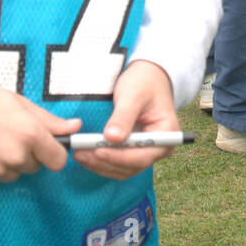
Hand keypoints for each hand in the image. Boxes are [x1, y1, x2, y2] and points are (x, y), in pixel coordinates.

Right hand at [0, 69, 75, 188]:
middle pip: (34, 167)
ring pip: (13, 174)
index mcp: (29, 134)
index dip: (53, 153)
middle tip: (6, 133)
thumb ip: (49, 121)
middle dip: (27, 154)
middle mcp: (14, 156)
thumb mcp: (18, 103)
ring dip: (7, 162)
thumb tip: (75, 127)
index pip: (58, 161)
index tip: (46, 147)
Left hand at [70, 60, 178, 180]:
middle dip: (105, 161)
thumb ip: (123, 116)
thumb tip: (112, 138)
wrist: (147, 76)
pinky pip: (118, 164)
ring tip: (79, 153)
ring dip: (101, 164)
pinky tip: (87, 154)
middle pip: (132, 166)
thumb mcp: (133, 95)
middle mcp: (159, 148)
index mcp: (166, 135)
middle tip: (80, 153)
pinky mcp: (134, 151)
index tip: (98, 151)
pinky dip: (102, 162)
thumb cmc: (144, 82)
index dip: (119, 157)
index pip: (143, 155)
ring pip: (123, 169)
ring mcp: (146, 152)